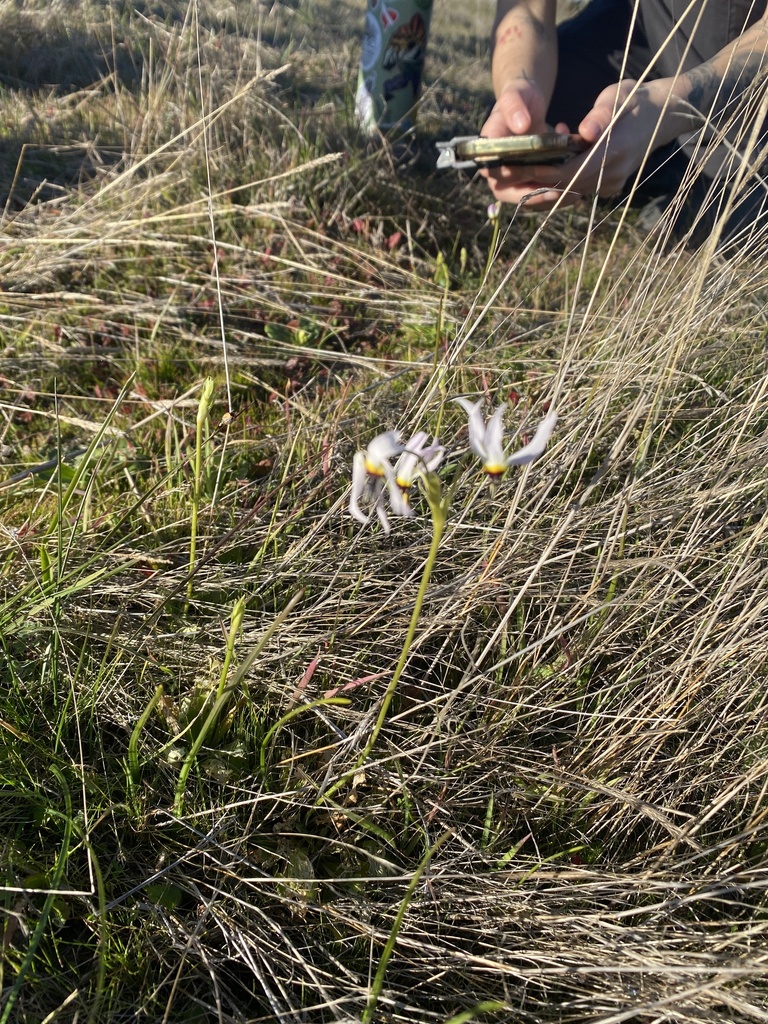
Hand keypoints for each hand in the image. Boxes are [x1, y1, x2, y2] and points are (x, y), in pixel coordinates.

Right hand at [480, 78, 570, 207]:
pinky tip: (575, 192)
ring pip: (523, 198)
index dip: (512, 176)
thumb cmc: (519, 98)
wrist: (525, 105)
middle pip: (507, 191)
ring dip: (546, 199)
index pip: (493, 169)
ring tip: (571, 194)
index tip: (535, 174)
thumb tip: (520, 125)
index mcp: (488, 148)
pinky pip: (536, 195)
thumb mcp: (516, 95)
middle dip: (533, 193)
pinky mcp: (525, 181)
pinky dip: (554, 195)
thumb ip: (514, 106)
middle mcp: (495, 167)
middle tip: (558, 191)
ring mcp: (509, 177)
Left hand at [483, 79, 683, 210]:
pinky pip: (578, 187)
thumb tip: (585, 132)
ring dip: (546, 181)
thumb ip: (600, 116)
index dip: (540, 173)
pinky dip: (561, 179)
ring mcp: (611, 185)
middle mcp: (611, 176)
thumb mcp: (617, 97)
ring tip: (520, 168)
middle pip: (564, 186)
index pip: (567, 173)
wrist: (663, 115)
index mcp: (612, 154)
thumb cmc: (635, 100)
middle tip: (506, 172)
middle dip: (535, 180)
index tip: (516, 167)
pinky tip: (547, 166)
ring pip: (569, 190)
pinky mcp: (609, 187)